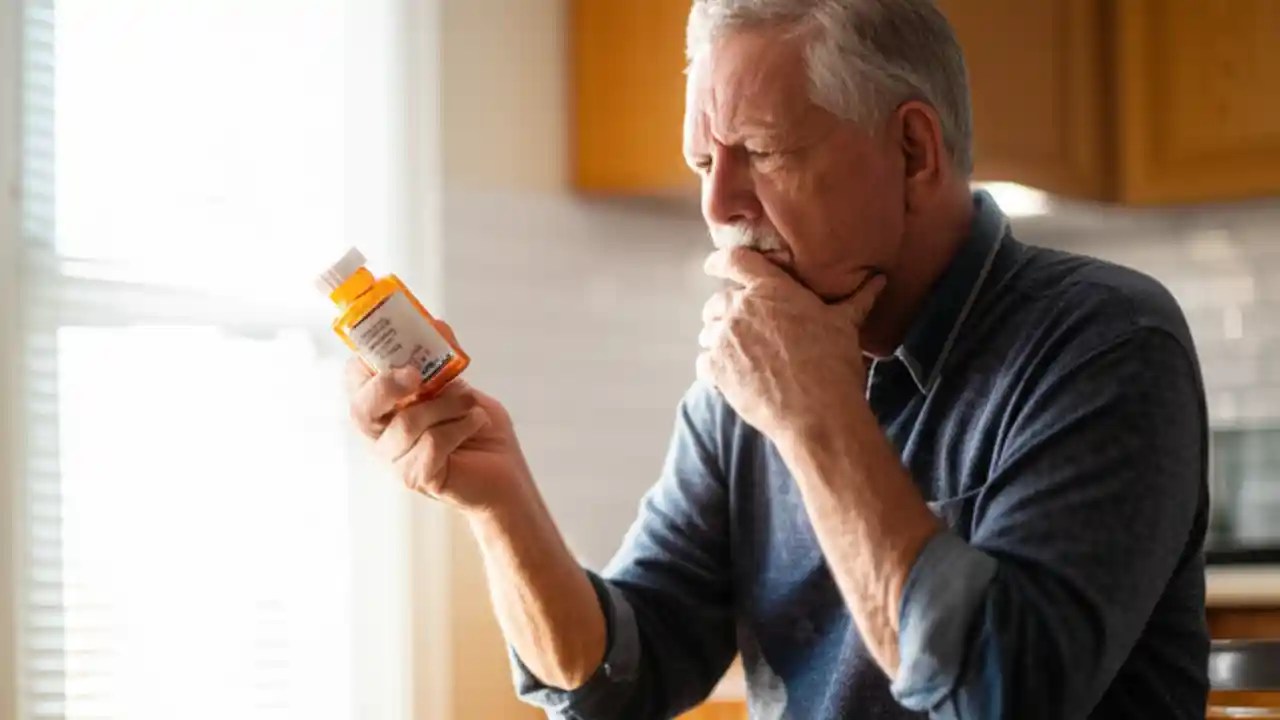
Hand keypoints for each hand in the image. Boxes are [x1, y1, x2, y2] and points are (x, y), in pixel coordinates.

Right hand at [345, 323, 535, 514]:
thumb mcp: (460, 384)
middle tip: (416, 375)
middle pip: (361, 409)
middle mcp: (382, 436)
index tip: (397, 346)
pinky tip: (476, 424)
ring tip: (469, 404)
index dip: (366, 361)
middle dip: (386, 385)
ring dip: (447, 405)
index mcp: (385, 407)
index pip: (355, 380)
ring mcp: (396, 461)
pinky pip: (432, 444)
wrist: (507, 474)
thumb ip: (442, 358)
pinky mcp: (417, 479)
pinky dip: (462, 426)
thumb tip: (435, 324)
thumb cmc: (477, 428)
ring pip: (407, 423)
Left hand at [697, 248, 885, 441]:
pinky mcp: (716, 369)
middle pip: (717, 300)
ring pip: (708, 332)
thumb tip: (878, 280)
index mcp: (770, 289)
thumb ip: (855, 300)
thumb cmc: (833, 363)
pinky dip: (713, 369)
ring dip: (718, 340)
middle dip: (723, 311)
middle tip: (738, 326)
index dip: (720, 261)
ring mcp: (725, 339)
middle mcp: (741, 309)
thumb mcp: (845, 325)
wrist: (817, 412)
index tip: (713, 265)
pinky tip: (729, 378)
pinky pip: (703, 363)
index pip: (735, 260)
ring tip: (736, 355)